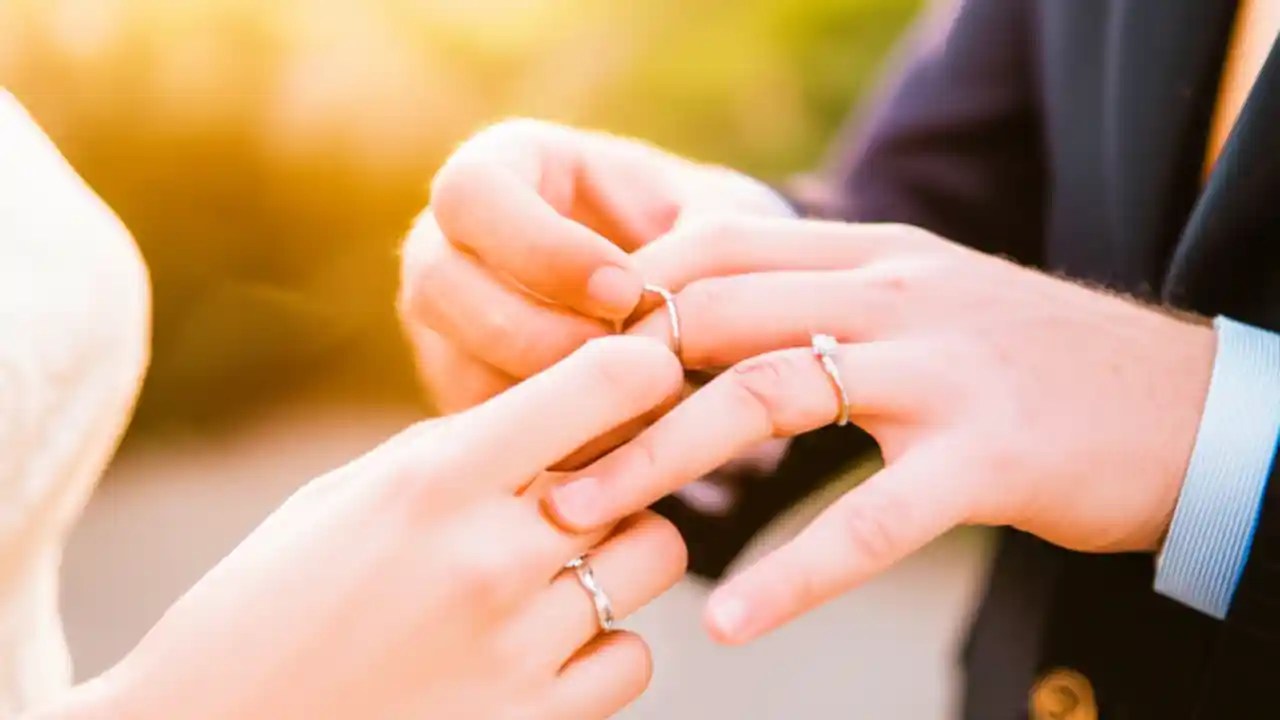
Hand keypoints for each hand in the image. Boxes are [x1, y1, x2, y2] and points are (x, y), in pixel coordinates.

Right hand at [38, 337, 685, 719]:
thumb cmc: (267, 607)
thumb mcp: (346, 496)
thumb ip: (456, 452)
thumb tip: (557, 410)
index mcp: (432, 482)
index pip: (596, 388)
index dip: (639, 367)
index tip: (648, 369)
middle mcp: (488, 560)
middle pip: (640, 481)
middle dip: (619, 478)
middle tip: (572, 495)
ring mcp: (517, 651)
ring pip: (651, 564)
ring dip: (614, 558)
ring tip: (546, 574)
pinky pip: (630, 660)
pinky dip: (601, 648)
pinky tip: (540, 646)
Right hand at [398, 119, 791, 414]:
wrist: (692, 298)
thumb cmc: (701, 235)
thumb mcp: (715, 214)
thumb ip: (696, 239)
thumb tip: (661, 300)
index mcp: (501, 167)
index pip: (473, 192)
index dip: (541, 247)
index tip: (627, 291)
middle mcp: (447, 243)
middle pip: (438, 285)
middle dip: (538, 334)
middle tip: (632, 363)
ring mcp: (443, 324)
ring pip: (452, 367)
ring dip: (547, 397)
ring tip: (643, 410)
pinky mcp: (461, 394)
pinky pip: (481, 429)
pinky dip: (551, 443)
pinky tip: (624, 445)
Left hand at [543, 218, 1214, 643]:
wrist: (1179, 402)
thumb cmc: (1022, 362)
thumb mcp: (915, 301)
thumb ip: (816, 300)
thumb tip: (698, 327)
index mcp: (866, 251)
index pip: (712, 250)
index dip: (623, 305)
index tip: (559, 367)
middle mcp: (890, 293)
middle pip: (713, 321)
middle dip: (610, 388)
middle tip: (532, 451)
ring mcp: (940, 369)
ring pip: (764, 399)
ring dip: (655, 462)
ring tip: (578, 521)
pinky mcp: (989, 456)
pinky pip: (871, 519)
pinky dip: (794, 572)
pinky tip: (733, 619)